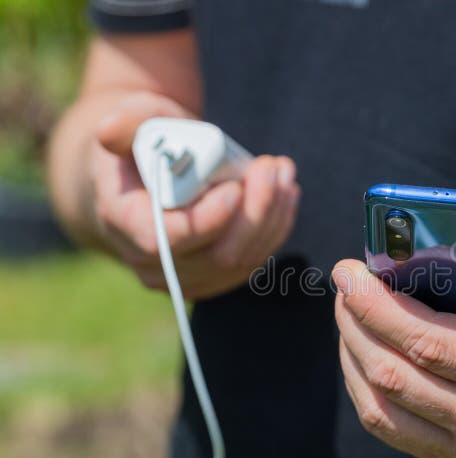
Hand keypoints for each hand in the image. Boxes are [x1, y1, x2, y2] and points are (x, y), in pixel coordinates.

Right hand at [89, 92, 299, 298]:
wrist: (149, 178)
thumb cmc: (144, 144)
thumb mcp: (135, 121)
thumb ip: (127, 123)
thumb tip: (109, 130)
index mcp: (123, 222)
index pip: (165, 240)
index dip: (206, 221)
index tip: (234, 189)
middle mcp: (152, 262)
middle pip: (216, 255)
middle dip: (254, 211)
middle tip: (270, 166)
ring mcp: (187, 276)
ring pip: (243, 260)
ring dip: (272, 214)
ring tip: (281, 172)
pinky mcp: (217, 277)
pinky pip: (255, 260)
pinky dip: (276, 225)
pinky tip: (285, 192)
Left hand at [333, 246, 455, 457]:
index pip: (432, 341)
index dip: (380, 306)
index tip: (355, 271)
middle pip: (394, 370)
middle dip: (355, 320)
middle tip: (343, 282)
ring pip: (383, 405)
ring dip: (352, 355)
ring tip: (346, 315)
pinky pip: (393, 431)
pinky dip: (364, 392)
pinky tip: (362, 359)